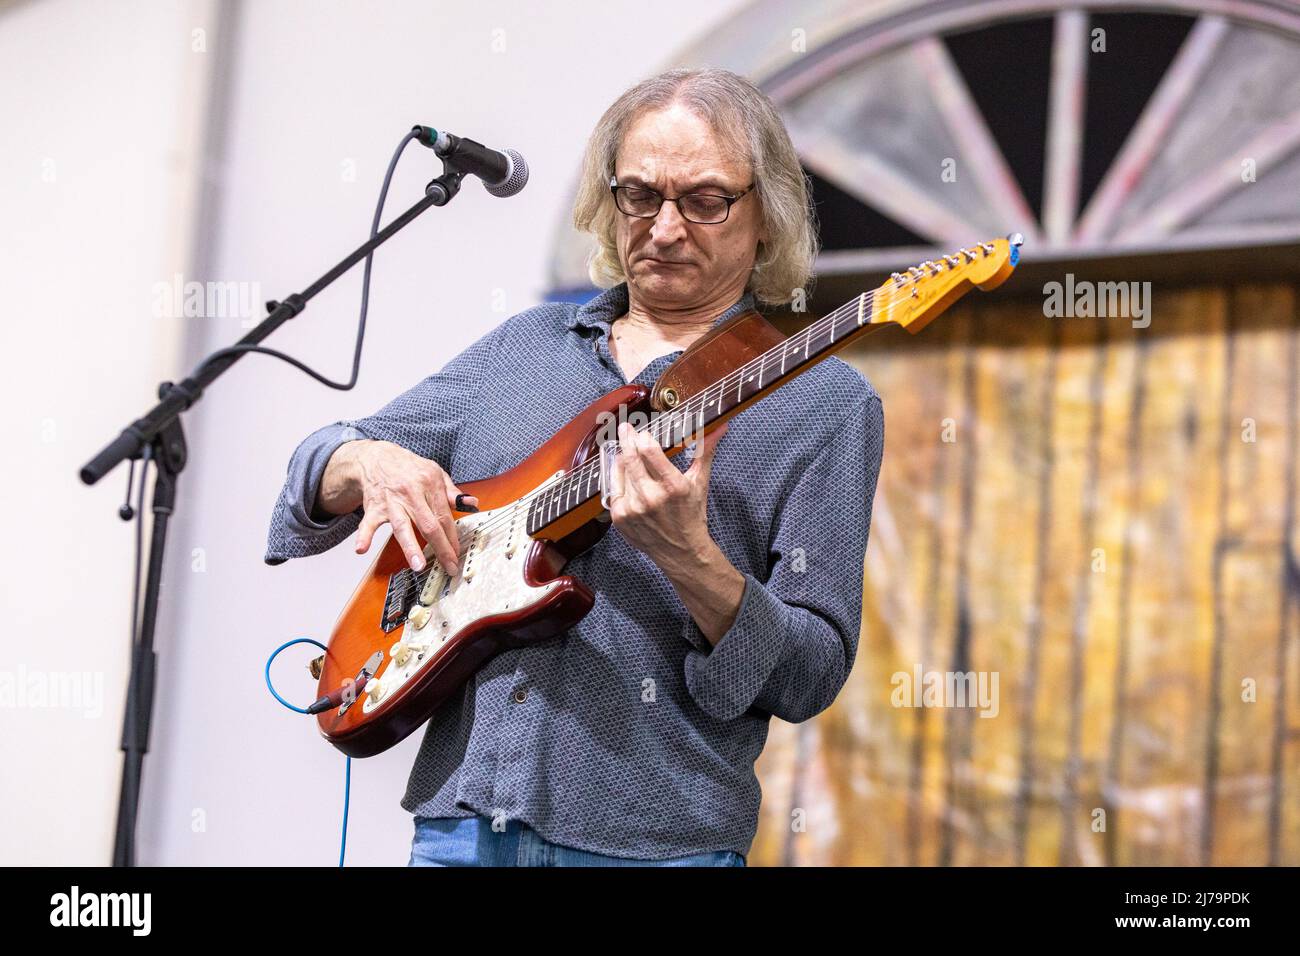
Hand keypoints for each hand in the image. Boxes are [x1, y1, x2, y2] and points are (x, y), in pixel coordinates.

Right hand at [331, 440, 476, 572]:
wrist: (377, 457)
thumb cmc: (409, 468)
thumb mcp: (435, 472)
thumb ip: (452, 492)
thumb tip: (471, 503)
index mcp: (429, 484)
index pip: (445, 516)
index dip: (452, 537)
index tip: (457, 554)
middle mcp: (411, 493)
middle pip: (428, 524)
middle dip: (440, 548)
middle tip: (448, 566)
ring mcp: (392, 501)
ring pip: (402, 526)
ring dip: (410, 547)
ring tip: (418, 565)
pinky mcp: (374, 506)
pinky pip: (368, 522)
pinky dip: (364, 535)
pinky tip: (361, 548)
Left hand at [607, 419, 727, 569]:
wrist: (680, 552)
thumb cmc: (691, 515)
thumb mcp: (700, 483)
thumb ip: (706, 452)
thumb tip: (720, 427)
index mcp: (673, 486)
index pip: (649, 451)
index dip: (642, 437)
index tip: (641, 432)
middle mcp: (651, 497)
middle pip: (630, 458)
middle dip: (626, 439)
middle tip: (626, 429)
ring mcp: (633, 508)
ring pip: (620, 471)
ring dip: (622, 458)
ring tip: (627, 453)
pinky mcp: (620, 517)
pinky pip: (612, 488)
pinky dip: (617, 478)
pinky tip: (625, 474)